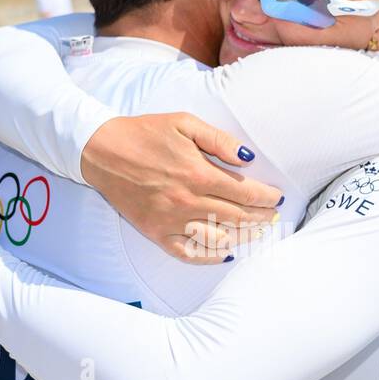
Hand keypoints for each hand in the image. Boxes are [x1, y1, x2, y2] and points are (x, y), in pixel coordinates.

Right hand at [81, 113, 283, 263]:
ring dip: (242, 237)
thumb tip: (247, 158)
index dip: (266, 198)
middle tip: (273, 216)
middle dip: (261, 218)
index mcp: (198, 173)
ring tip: (257, 232)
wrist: (101, 150)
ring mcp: (171, 220)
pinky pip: (187, 252)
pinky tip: (225, 253)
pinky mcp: (155, 232)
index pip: (246, 193)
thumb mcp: (184, 123)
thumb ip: (219, 140)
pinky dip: (209, 256)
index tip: (277, 198)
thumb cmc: (144, 134)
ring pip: (218, 238)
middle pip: (237, 217)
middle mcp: (188, 201)